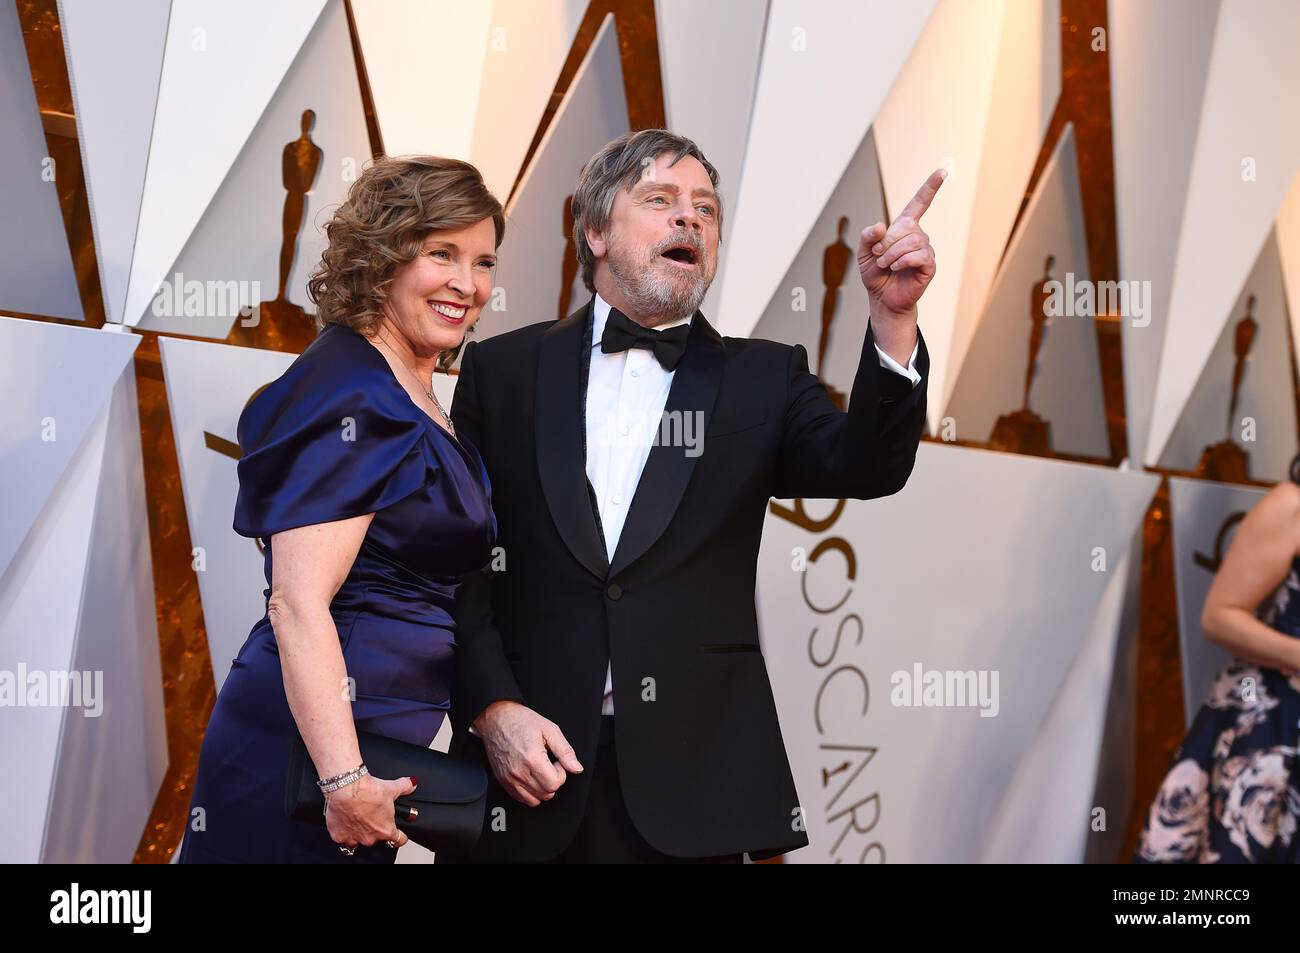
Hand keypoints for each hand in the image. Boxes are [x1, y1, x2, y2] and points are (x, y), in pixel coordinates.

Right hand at [325, 773, 415, 851]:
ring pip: (358, 840)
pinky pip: (342, 837)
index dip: (401, 836)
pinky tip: (344, 820)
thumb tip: (411, 784)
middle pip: (376, 838)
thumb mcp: (391, 787)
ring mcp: (353, 838)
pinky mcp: (339, 835)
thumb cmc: (368, 791)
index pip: (398, 840)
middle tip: (372, 816)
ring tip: (357, 818)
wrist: (346, 788)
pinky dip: (343, 830)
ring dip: (359, 832)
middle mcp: (370, 837)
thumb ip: (404, 786)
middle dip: (375, 829)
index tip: (400, 834)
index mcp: (386, 830)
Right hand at [473, 700, 582, 806]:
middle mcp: (520, 772)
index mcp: (533, 759)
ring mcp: (510, 779)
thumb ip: (565, 751)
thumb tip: (576, 768)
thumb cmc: (520, 721)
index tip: (557, 763)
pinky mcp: (503, 781)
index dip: (561, 773)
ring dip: (543, 788)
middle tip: (550, 765)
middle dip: (553, 780)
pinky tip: (532, 777)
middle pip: (547, 793)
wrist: (496, 718)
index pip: (555, 784)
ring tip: (541, 771)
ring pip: (535, 800)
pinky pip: (522, 799)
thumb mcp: (549, 729)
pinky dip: (531, 793)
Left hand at [858, 167, 944, 319]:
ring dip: (892, 253)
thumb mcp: (864, 253)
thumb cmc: (875, 274)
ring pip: (912, 241)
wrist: (882, 298)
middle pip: (907, 226)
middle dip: (887, 241)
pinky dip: (903, 261)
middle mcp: (918, 235)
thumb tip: (880, 227)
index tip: (942, 171)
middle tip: (878, 255)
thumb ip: (867, 236)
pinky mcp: (929, 265)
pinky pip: (919, 255)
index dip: (930, 187)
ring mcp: (926, 250)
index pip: (919, 203)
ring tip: (884, 264)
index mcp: (904, 228)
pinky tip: (896, 268)